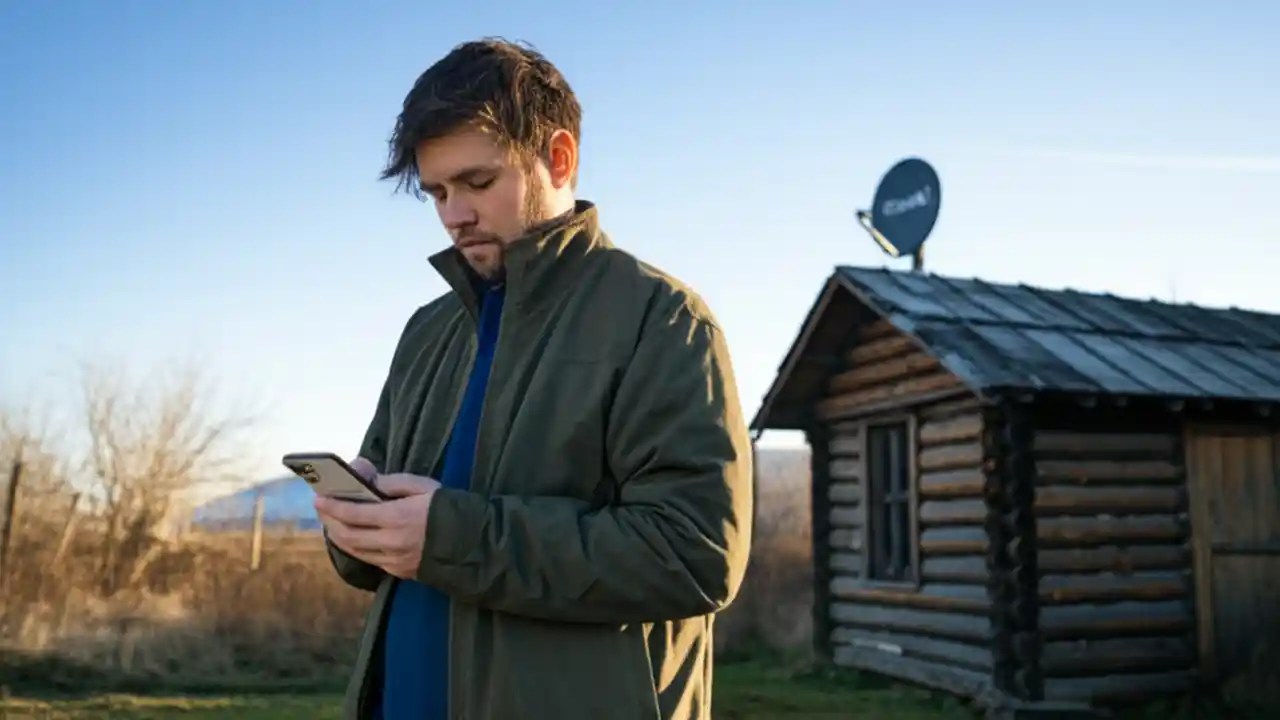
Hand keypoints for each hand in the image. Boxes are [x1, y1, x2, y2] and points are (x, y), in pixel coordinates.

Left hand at [315, 456, 441, 579]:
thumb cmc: (449, 509)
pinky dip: (356, 547)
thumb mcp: (424, 487)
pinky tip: (354, 537)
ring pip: (355, 551)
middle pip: (347, 535)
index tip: (318, 499)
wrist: (474, 544)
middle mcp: (391, 542)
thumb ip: (393, 483)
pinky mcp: (400, 571)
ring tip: (332, 524)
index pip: (353, 514)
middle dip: (330, 522)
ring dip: (339, 537)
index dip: (332, 507)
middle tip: (322, 510)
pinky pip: (370, 559)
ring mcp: (394, 560)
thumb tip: (368, 481)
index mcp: (398, 518)